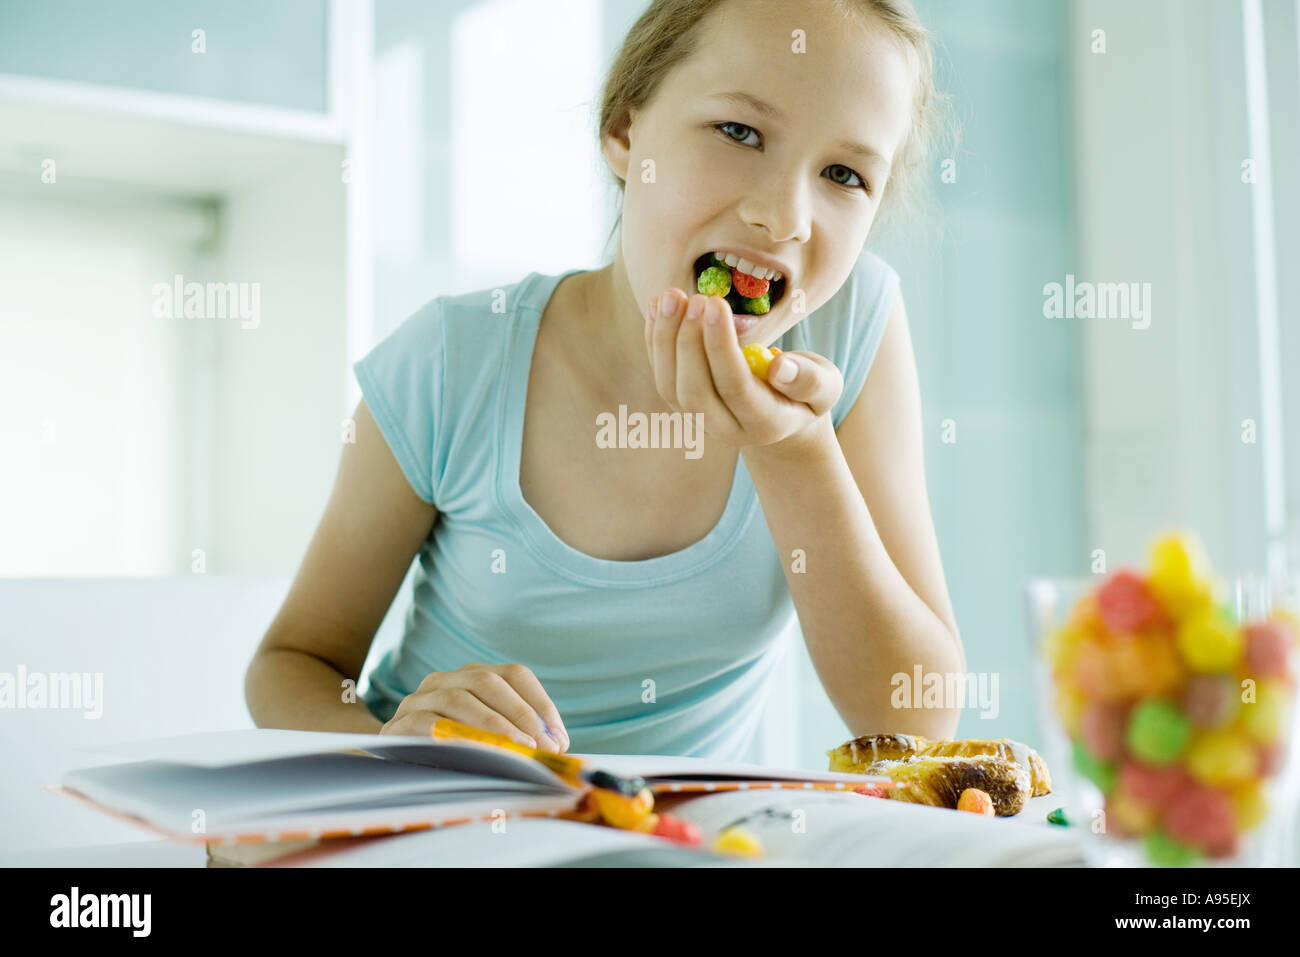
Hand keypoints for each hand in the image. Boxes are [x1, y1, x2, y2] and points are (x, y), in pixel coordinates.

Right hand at [379, 662, 568, 751]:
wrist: (395, 767)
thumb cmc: (454, 754)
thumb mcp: (489, 741)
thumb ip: (519, 737)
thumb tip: (557, 747)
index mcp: (473, 676)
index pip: (514, 674)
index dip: (540, 704)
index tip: (560, 739)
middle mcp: (445, 679)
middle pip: (487, 681)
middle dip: (521, 714)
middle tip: (542, 746)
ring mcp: (418, 699)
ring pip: (457, 698)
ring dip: (493, 725)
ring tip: (518, 751)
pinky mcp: (398, 725)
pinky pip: (426, 724)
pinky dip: (455, 737)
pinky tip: (477, 754)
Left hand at [644, 289, 841, 449]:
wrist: (782, 414)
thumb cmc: (807, 391)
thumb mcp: (825, 386)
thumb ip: (810, 381)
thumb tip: (779, 367)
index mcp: (765, 423)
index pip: (735, 387)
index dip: (720, 346)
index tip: (715, 303)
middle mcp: (727, 428)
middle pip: (695, 391)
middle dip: (689, 341)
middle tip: (695, 298)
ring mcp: (700, 420)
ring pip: (670, 386)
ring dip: (665, 338)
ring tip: (671, 295)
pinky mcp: (682, 404)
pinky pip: (661, 374)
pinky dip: (655, 339)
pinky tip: (658, 305)